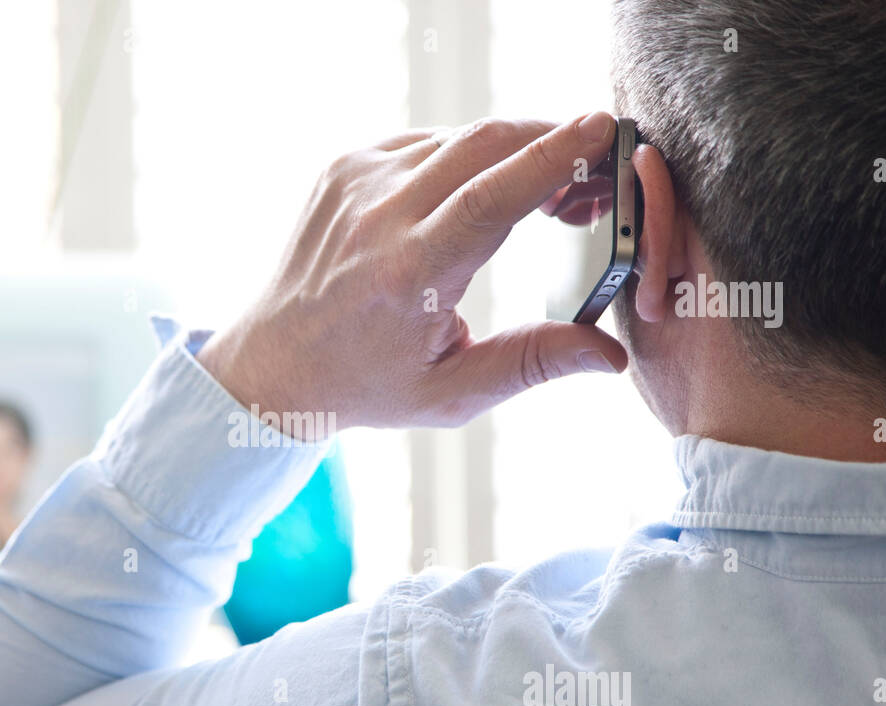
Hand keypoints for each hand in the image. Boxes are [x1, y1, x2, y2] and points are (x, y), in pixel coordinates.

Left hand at [196, 112, 627, 433]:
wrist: (274, 363)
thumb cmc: (365, 384)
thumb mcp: (451, 393)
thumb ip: (532, 364)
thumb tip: (611, 355)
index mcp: (409, 273)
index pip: (493, 194)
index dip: (554, 157)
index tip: (602, 132)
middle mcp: (377, 216)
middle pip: (484, 145)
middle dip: (551, 142)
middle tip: (595, 172)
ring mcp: (355, 182)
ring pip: (457, 138)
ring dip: (512, 152)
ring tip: (547, 195)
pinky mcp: (343, 167)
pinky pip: (424, 142)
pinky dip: (465, 157)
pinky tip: (482, 193)